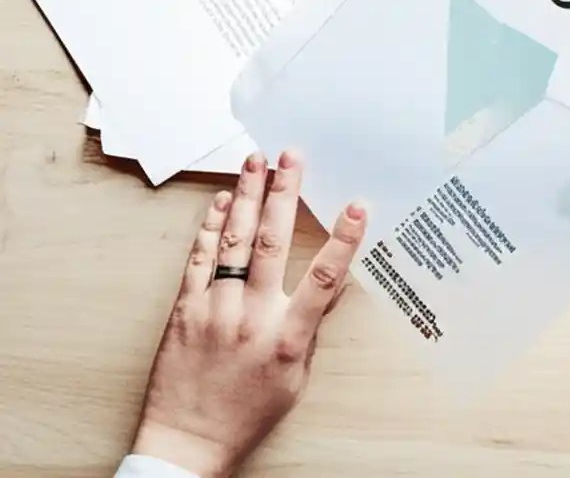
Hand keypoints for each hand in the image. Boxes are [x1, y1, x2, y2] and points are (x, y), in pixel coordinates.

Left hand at [131, 151, 367, 477]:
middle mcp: (251, 318)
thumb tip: (331, 286)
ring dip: (246, 195)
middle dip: (284, 193)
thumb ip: (310, 328)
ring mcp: (214, 310)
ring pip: (232, 241)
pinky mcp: (184, 309)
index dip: (344, 239)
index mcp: (287, 339)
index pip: (323, 279)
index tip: (358, 205)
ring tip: (255, 161)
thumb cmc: (247, 413)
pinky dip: (210, 225)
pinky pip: (199, 258)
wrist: (189, 440)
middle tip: (291, 156)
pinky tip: (220, 200)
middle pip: (271, 242)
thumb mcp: (296, 377)